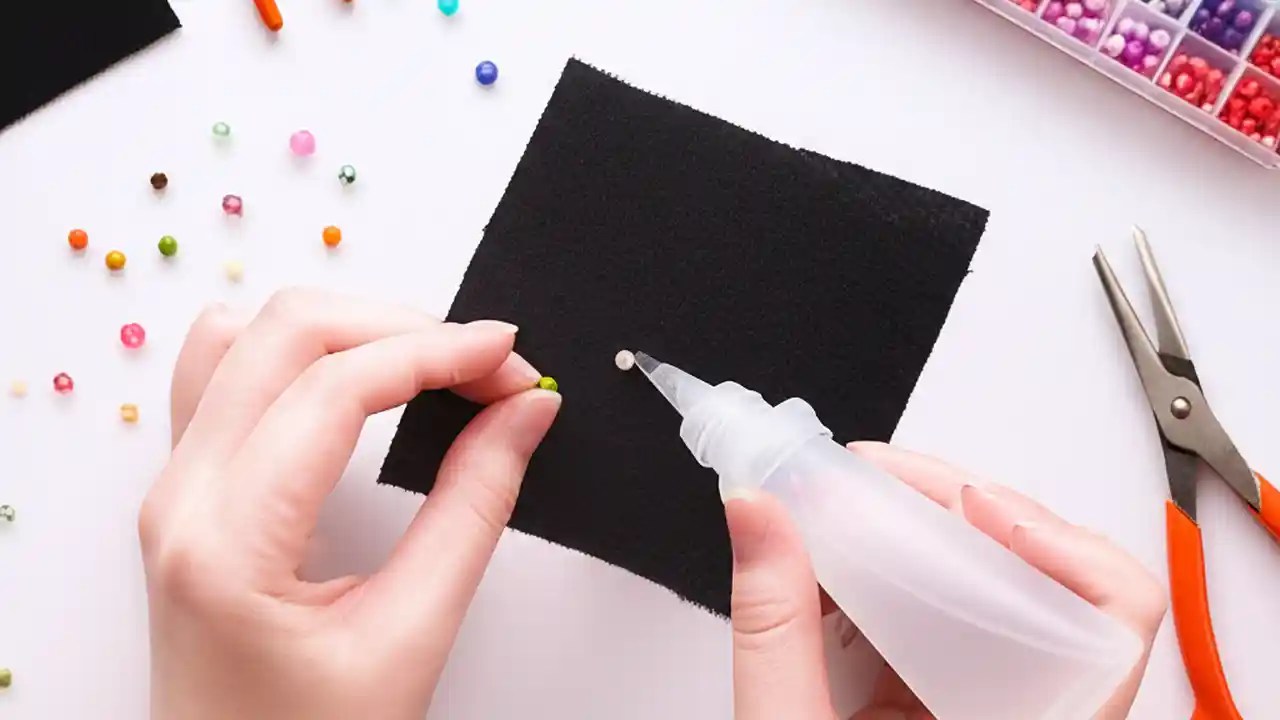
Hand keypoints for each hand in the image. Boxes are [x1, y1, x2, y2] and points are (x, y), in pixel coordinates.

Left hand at [138, 289, 560, 719]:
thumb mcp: (411, 636)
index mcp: (226, 542)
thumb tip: (522, 416)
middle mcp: (182, 500)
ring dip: (345, 329)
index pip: (334, 388)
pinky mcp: (191, 495)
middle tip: (484, 364)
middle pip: (282, 333)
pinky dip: (301, 354)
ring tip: (425, 363)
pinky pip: (227, 376)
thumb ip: (474, 510)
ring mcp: (176, 492)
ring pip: (244, 337)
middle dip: (400, 328)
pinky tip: (357, 380)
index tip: (507, 363)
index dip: (436, 354)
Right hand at [725, 442, 1166, 719]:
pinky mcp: (942, 705)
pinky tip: (846, 561)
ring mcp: (987, 714)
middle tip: (881, 481)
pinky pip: (944, 617)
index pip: (1110, 625)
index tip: (974, 507)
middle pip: (1044, 584)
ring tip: (858, 506)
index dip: (1058, 543)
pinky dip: (894, 574)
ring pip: (993, 592)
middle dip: (957, 512)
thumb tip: (758, 517)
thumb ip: (771, 627)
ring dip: (924, 537)